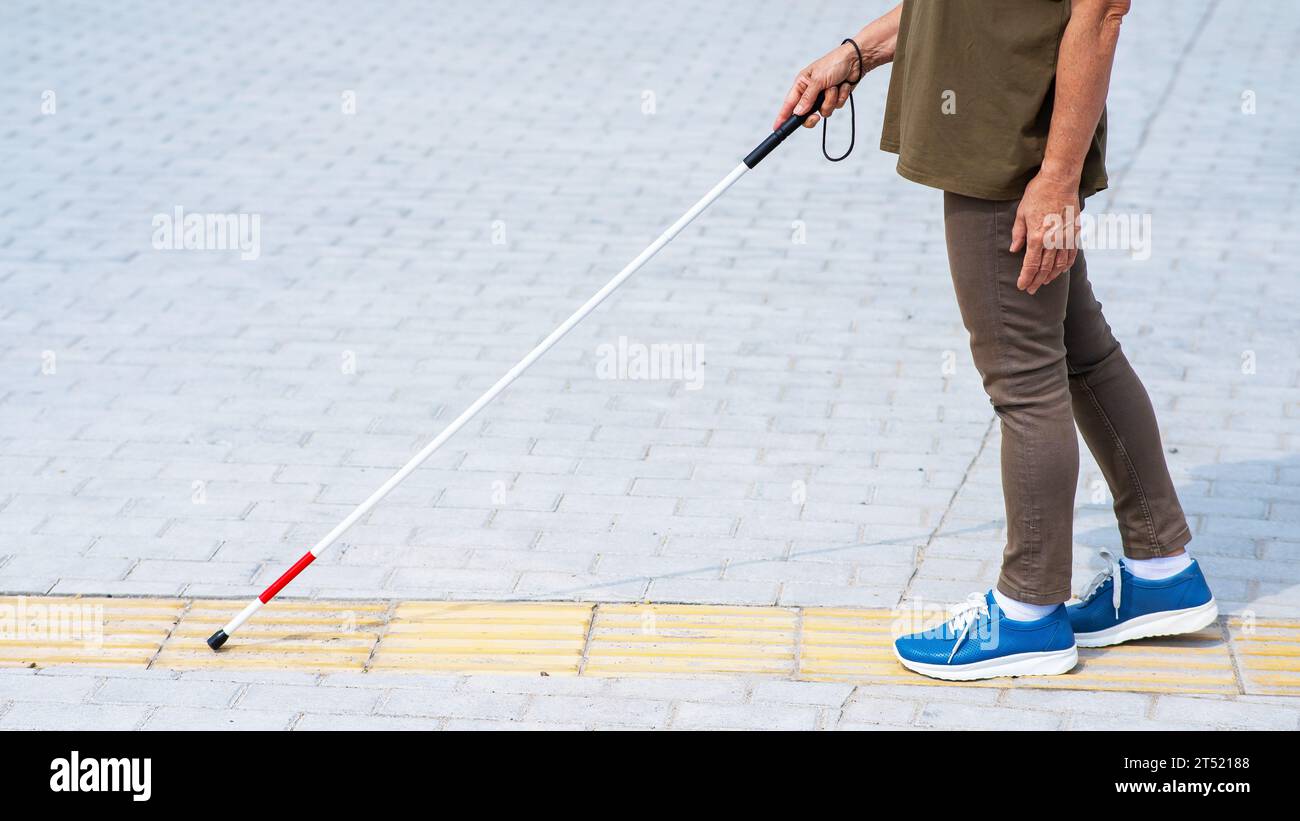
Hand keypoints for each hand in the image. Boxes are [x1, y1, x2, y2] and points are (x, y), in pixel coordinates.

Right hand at [774, 43, 861, 129]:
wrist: (857, 60)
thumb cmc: (835, 63)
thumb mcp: (818, 80)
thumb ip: (807, 98)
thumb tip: (797, 112)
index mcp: (801, 84)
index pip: (789, 104)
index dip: (782, 117)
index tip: (776, 128)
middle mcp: (810, 91)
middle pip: (806, 114)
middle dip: (812, 115)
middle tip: (816, 117)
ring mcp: (823, 96)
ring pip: (824, 111)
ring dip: (831, 101)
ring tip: (835, 86)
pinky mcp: (835, 98)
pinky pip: (836, 107)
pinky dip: (840, 97)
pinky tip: (844, 86)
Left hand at [1010, 173, 1080, 294]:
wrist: (1060, 180)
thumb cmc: (1037, 194)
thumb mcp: (1021, 213)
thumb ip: (1018, 234)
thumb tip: (1015, 250)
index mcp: (1037, 236)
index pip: (1031, 264)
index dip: (1026, 278)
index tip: (1022, 287)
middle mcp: (1053, 240)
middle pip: (1045, 268)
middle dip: (1037, 280)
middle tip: (1031, 290)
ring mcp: (1066, 236)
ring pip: (1060, 263)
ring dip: (1052, 275)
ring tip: (1045, 282)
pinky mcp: (1075, 231)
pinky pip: (1072, 253)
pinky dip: (1067, 264)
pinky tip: (1062, 270)